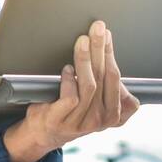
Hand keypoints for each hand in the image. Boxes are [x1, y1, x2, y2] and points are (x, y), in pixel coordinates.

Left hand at [17, 19, 140, 152]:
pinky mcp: (63, 120)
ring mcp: (82, 121)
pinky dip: (69, 80)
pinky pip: (71, 97)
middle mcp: (101, 119)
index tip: (106, 35)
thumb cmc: (70, 111)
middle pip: (105, 77)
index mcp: (114, 114)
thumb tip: (106, 51)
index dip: (111, 54)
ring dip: (86, 59)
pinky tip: (66, 68)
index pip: (116, 77)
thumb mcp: (96, 103)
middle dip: (101, 49)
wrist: (44, 133)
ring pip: (90, 85)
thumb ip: (107, 86)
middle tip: (97, 28)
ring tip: (82, 41)